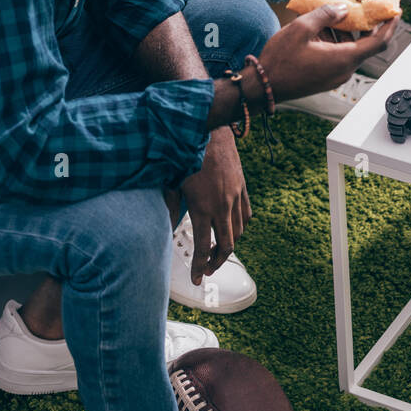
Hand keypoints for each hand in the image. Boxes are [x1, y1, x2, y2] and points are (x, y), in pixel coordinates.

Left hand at [179, 128, 251, 281]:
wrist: (210, 130)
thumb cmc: (186, 154)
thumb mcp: (172, 183)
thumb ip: (169, 208)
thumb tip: (165, 231)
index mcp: (202, 206)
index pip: (202, 246)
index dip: (198, 266)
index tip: (197, 280)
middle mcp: (221, 205)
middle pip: (226, 245)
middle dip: (216, 262)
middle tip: (207, 269)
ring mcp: (235, 197)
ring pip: (238, 233)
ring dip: (229, 246)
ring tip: (218, 252)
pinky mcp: (242, 188)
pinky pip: (246, 216)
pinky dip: (240, 227)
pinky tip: (232, 230)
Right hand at [253, 4, 398, 99]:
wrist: (263, 87)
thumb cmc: (280, 60)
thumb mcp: (301, 28)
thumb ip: (325, 15)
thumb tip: (342, 9)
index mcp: (344, 59)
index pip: (379, 42)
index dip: (390, 26)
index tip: (394, 12)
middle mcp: (344, 70)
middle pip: (365, 44)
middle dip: (364, 24)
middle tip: (361, 5)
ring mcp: (335, 76)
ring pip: (350, 49)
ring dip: (346, 31)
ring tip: (334, 13)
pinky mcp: (326, 78)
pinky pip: (339, 56)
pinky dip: (336, 41)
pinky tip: (321, 29)